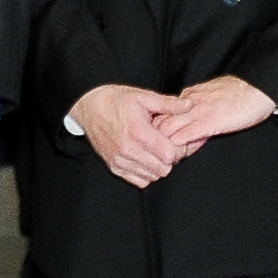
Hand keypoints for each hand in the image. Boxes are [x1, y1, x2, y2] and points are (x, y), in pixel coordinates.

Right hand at [71, 84, 195, 188]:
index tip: (176, 140)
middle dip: (169, 159)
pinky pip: (139, 181)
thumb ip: (168, 104)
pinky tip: (144, 157)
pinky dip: (146, 173)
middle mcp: (128, 150)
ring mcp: (120, 160)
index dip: (178, 149)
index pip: (169, 155)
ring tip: (154, 150)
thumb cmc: (115, 100)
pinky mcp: (114, 167)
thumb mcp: (143, 96)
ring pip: (152, 177)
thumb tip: (189, 105)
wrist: (88, 106)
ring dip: (157, 166)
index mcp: (138, 132)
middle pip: (163, 169)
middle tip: (166, 145)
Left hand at [145, 74, 275, 146]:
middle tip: (155, 155)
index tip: (155, 143)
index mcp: (189, 97)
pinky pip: (188, 133)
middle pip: (161, 121)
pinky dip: (180, 145)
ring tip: (165, 158)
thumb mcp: (211, 95)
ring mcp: (199, 112)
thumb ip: (197, 105)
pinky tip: (178, 154)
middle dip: (155, 139)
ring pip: (170, 128)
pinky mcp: (210, 121)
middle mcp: (190, 103)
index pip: (163, 113)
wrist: (256, 88)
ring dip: (165, 145)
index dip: (157, 129)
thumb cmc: (239, 93)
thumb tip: (188, 116)